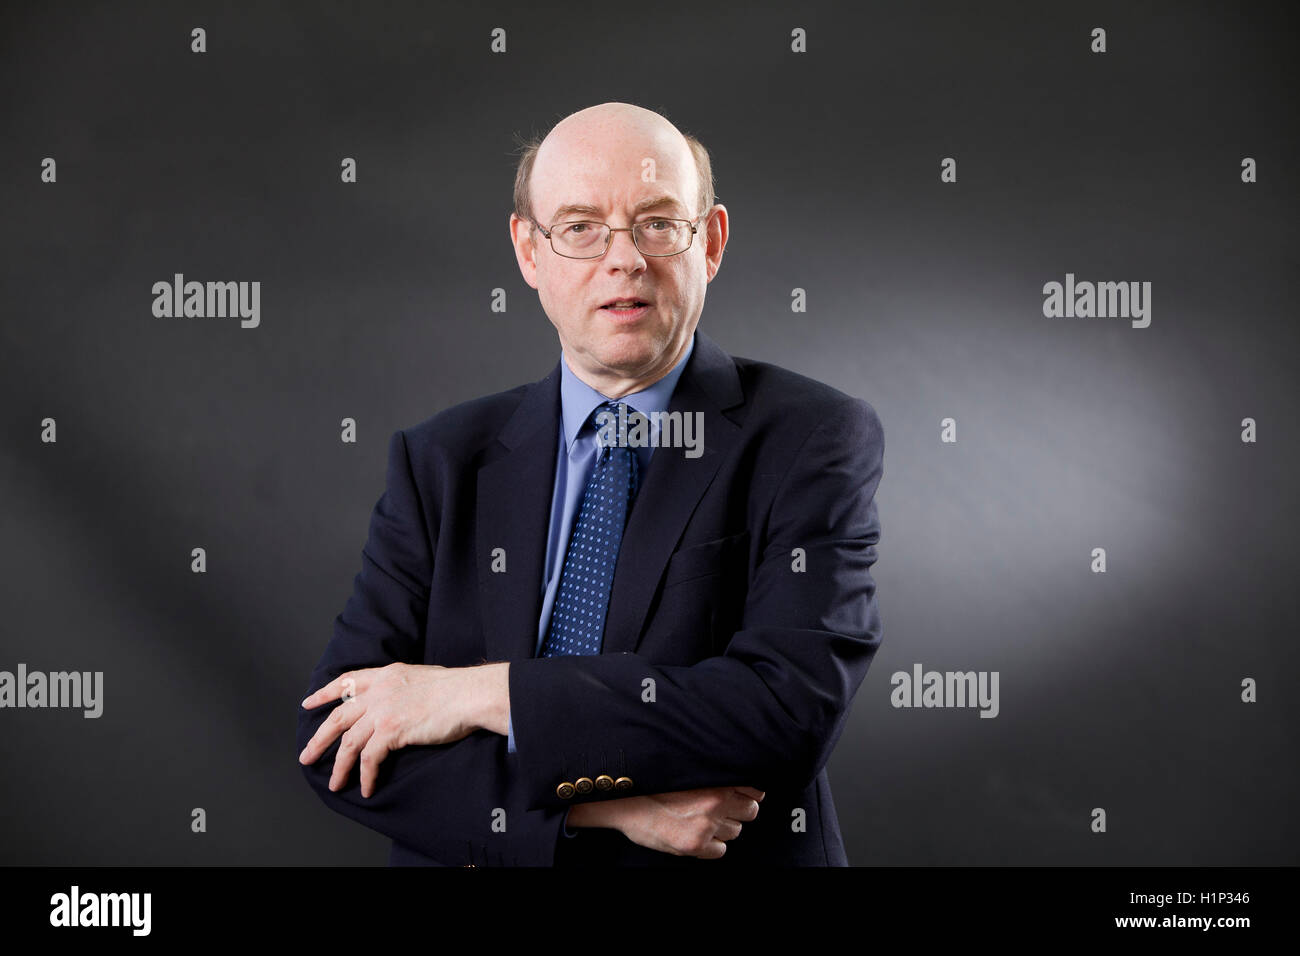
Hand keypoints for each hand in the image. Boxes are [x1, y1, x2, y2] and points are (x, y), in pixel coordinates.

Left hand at [298, 662, 507, 797]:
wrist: (470, 694)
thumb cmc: (456, 689)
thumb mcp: (420, 677)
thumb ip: (401, 688)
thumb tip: (398, 703)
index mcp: (387, 675)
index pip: (348, 681)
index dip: (326, 693)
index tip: (309, 703)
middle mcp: (379, 691)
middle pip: (338, 717)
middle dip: (319, 739)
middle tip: (307, 755)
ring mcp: (383, 710)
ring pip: (349, 742)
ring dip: (339, 766)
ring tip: (334, 783)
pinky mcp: (392, 730)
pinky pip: (370, 758)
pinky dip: (365, 775)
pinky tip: (366, 787)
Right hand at [569, 786, 763, 858]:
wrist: (624, 801)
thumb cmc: (652, 783)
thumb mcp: (687, 770)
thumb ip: (713, 777)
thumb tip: (740, 786)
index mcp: (714, 778)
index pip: (754, 789)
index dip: (749, 794)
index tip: (743, 796)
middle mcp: (714, 800)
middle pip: (750, 811)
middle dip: (738, 812)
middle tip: (721, 811)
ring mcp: (706, 824)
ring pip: (735, 832)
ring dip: (723, 829)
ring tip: (702, 822)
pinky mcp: (695, 845)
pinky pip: (720, 851)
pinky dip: (711, 847)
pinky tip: (696, 837)